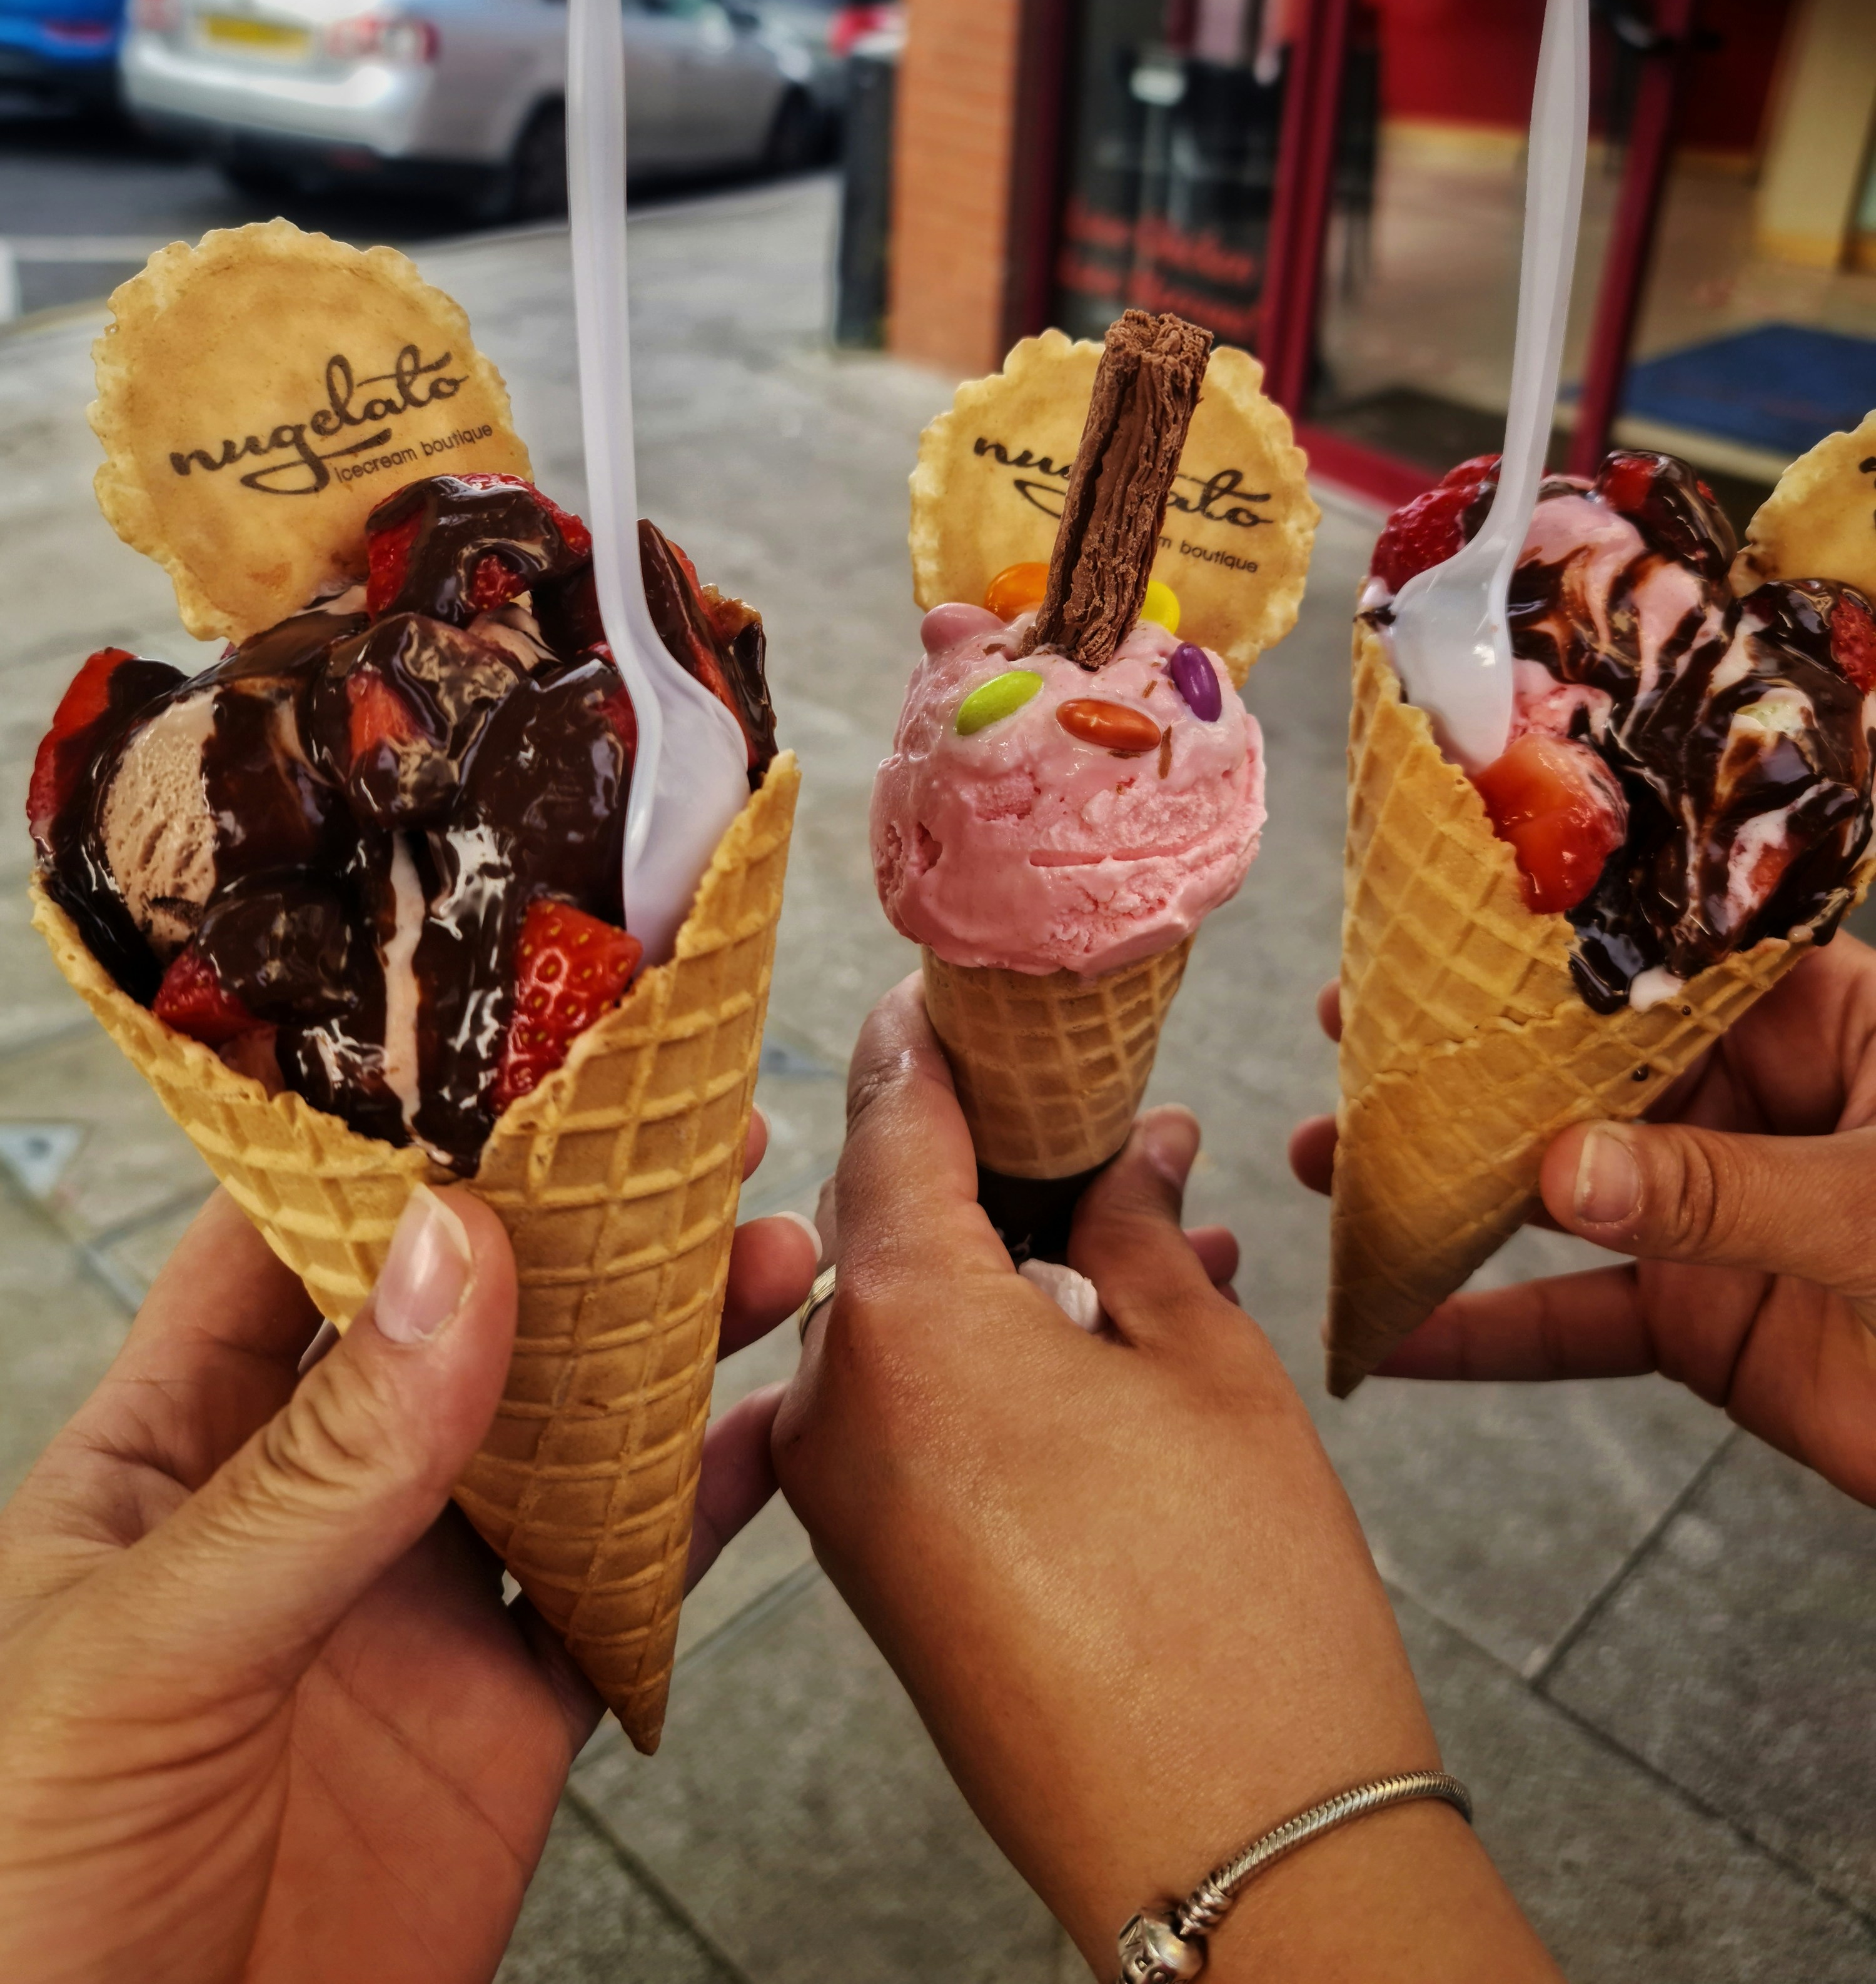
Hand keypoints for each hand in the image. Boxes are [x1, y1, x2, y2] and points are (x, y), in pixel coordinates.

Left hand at [0, 1114, 817, 1983]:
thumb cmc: (18, 1900)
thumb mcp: (149, 1651)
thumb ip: (319, 1465)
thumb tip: (457, 1256)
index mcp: (172, 1455)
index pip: (289, 1245)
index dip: (400, 1139)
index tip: (514, 1044)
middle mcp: (305, 1511)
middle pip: (464, 1325)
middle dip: (580, 1225)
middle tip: (692, 1127)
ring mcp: (411, 1614)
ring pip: (565, 1439)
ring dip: (670, 1345)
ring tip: (767, 1255)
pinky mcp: (499, 1725)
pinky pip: (623, 1595)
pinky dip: (703, 1512)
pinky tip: (769, 1436)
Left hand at [776, 979, 1556, 1981]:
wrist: (1233, 1856)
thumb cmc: (1238, 1615)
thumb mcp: (1209, 1371)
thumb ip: (1140, 1235)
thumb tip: (1126, 1158)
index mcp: (906, 1325)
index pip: (887, 1123)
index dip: (922, 1044)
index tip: (941, 990)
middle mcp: (837, 1404)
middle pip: (882, 1221)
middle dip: (975, 1158)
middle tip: (1073, 1107)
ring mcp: (842, 1498)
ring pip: (900, 1321)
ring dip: (998, 1267)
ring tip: (1137, 1228)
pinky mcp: (872, 1569)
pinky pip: (905, 1413)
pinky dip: (982, 1362)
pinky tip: (1093, 1339)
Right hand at [1291, 937, 1875, 1503]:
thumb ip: (1721, 1192)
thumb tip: (1562, 1170)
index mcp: (1823, 1029)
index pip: (1669, 967)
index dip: (1554, 945)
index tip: (1443, 924)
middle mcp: (1757, 1109)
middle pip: (1589, 1073)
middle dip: (1468, 1063)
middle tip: (1352, 1038)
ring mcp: (1722, 1219)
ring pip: (1562, 1195)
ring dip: (1448, 1188)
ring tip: (1330, 1168)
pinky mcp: (1706, 1329)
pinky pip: (1579, 1325)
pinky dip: (1486, 1337)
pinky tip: (1396, 1334)